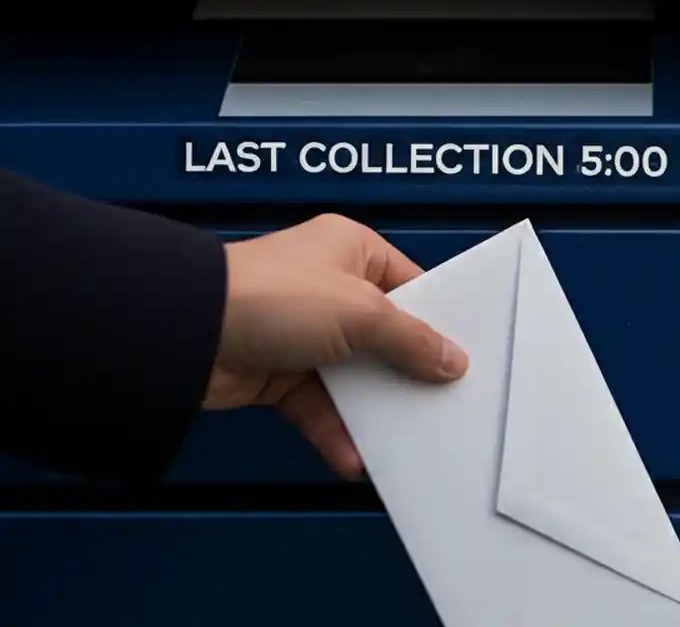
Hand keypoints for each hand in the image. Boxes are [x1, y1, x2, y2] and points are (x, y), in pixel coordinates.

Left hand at [205, 214, 467, 479]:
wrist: (188, 333)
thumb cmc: (269, 295)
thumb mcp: (362, 313)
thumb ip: (412, 340)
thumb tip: (451, 360)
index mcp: (351, 250)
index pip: (410, 286)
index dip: (437, 322)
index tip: (463, 355)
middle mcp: (328, 287)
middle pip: (385, 336)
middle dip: (408, 372)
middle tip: (442, 401)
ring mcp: (302, 332)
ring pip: (354, 378)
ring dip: (373, 410)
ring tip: (405, 440)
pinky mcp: (278, 374)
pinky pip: (319, 407)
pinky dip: (336, 431)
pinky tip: (354, 456)